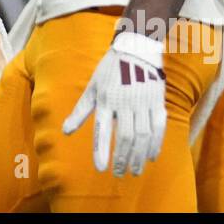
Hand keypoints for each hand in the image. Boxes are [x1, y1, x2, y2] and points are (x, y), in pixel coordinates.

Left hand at [63, 30, 165, 176]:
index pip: (101, 130)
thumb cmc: (109, 70)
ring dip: (139, 156)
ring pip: (142, 135)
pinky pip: (159, 127)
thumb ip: (80, 111)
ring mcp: (143, 102)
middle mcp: (123, 102)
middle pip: (124, 137)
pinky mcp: (157, 101)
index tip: (101, 169)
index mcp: (105, 99)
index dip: (101, 151)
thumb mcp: (92, 88)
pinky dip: (156, 144)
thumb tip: (65, 132)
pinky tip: (151, 157)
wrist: (135, 49)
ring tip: (135, 171)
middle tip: (119, 174)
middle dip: (122, 159)